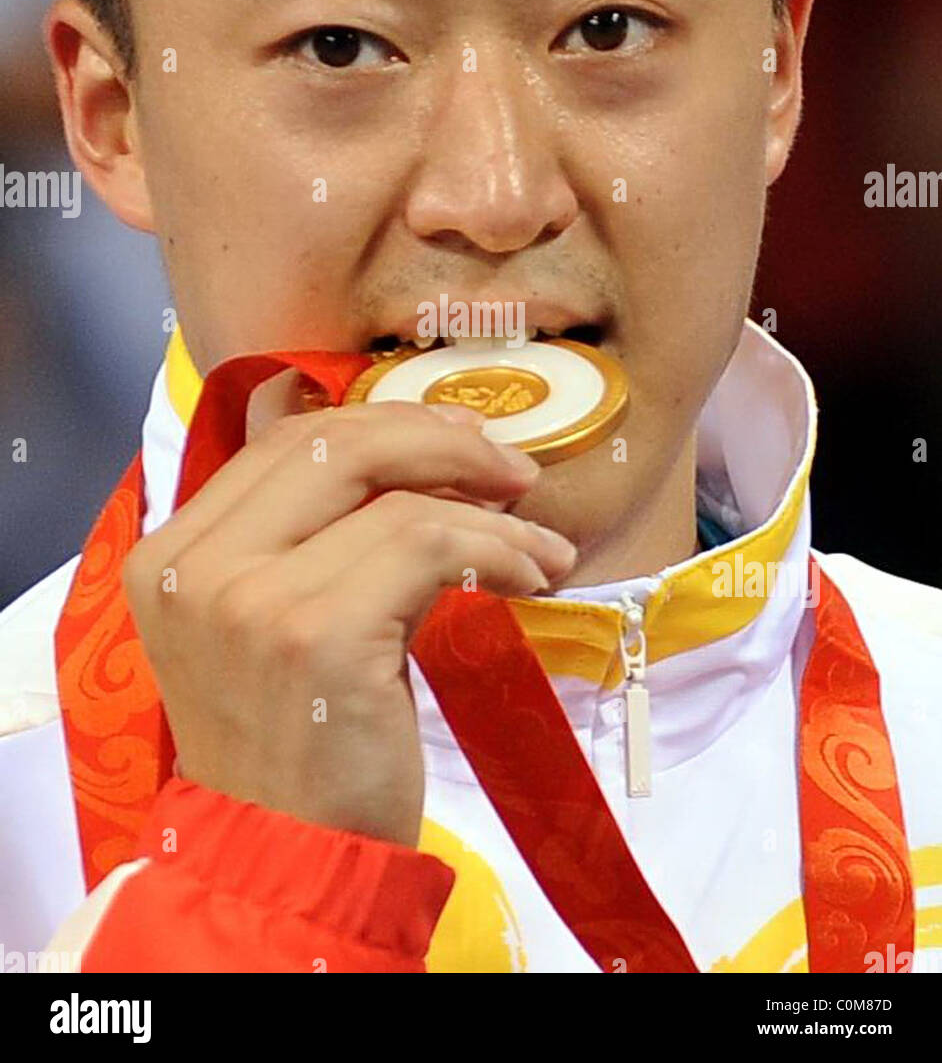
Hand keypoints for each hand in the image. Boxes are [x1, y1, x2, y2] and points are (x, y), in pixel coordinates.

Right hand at [123, 400, 576, 845]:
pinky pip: (431, 548)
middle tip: (509, 469)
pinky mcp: (316, 637)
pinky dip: (500, 551)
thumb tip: (398, 445)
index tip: (455, 437)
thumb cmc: (291, 746)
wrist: (284, 864)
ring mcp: (249, 601)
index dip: (382, 424)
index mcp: (172, 555)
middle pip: (333, 444)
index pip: (284, 442)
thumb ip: (309, 536)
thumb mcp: (271, 623)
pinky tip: (532, 577)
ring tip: (540, 550)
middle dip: (439, 440)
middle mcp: (196, 567)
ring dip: (494, 516)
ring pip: (398, 500)